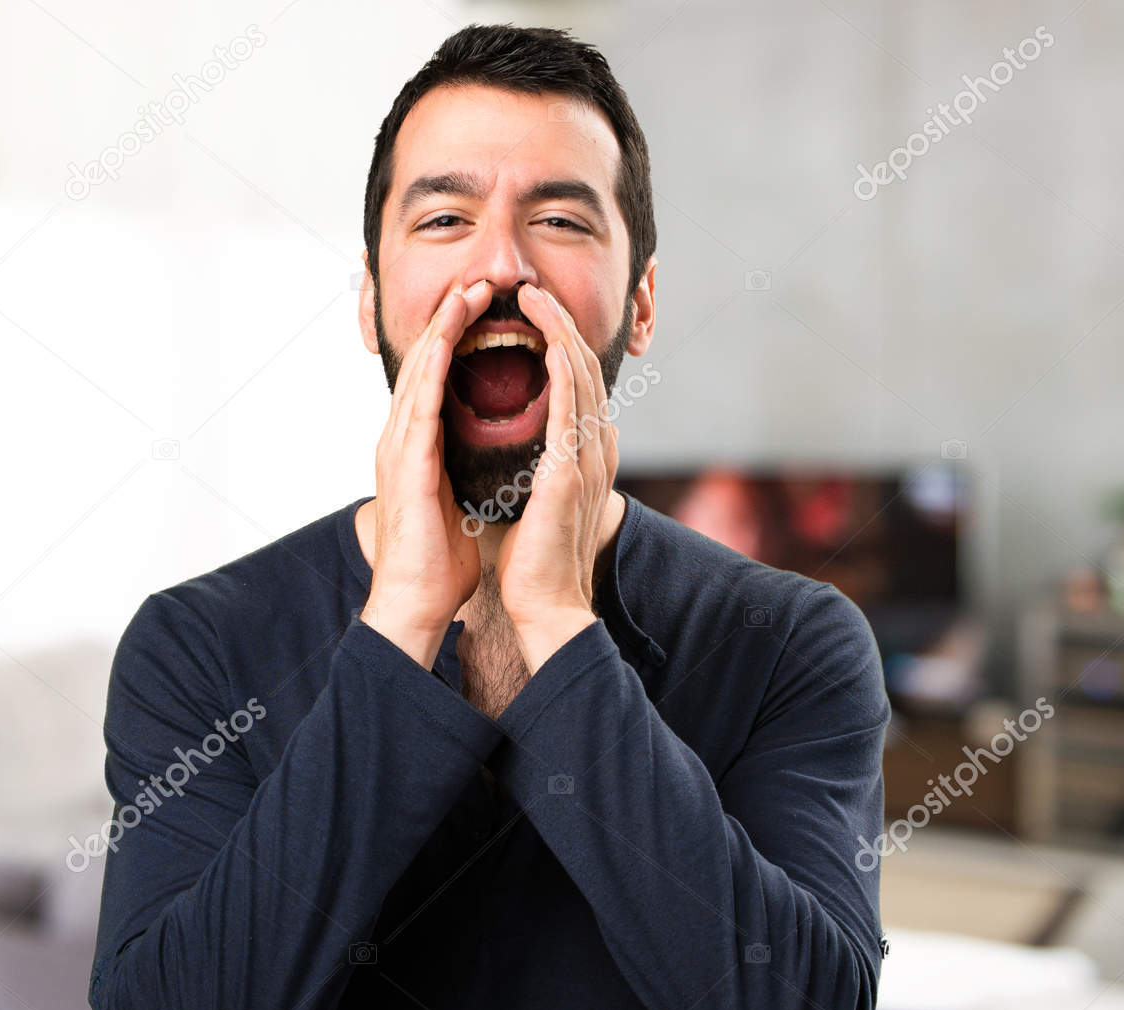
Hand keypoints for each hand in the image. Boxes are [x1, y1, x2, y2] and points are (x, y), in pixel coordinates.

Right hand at [360, 279, 493, 667]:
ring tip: (464, 293)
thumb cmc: (440, 559)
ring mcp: (399, 450)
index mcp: (418, 446)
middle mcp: (402, 440)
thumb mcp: (458, 498)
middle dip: (449, 318)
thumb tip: (489, 454)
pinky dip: (431, 371)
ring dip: (441, 331)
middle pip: (425, 363)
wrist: (416, 599)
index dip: (456, 338)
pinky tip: (443, 343)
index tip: (483, 307)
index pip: (437, 377)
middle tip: (476, 281)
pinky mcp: (406, 466)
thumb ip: (465, 468)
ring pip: (419, 374)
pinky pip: (419, 408)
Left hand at [496, 283, 619, 670]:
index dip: (561, 343)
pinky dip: (566, 375)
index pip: (580, 384)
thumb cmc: (535, 561)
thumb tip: (527, 446)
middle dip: (561, 324)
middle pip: (586, 370)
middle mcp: (596, 452)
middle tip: (534, 289)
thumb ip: (541, 466)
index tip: (535, 313)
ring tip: (538, 299)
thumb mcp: (540, 499)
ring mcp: (588, 462)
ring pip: (583, 381)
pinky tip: (555, 345)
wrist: (544, 606)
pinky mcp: (570, 477)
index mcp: (587, 456)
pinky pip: (572, 414)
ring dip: (562, 334)